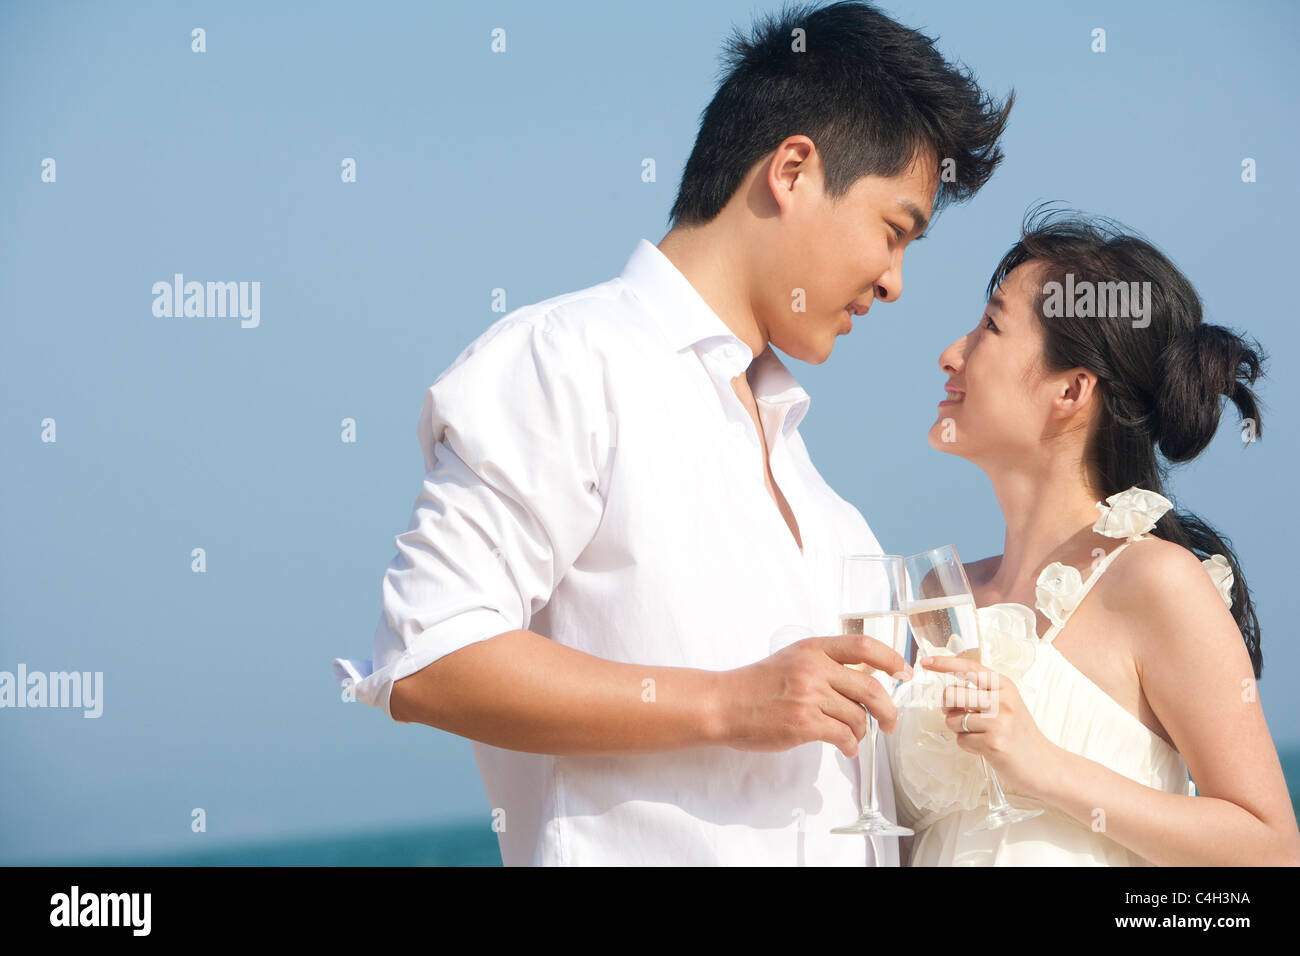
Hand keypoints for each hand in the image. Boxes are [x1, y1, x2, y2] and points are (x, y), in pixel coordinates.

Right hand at [719, 634, 913, 758]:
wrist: (724, 703)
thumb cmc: (757, 685)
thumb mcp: (793, 660)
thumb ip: (826, 664)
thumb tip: (867, 675)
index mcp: (813, 648)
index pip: (863, 645)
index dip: (891, 658)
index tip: (904, 673)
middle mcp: (813, 668)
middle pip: (870, 688)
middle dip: (888, 710)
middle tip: (890, 723)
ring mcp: (809, 696)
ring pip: (857, 717)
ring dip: (861, 733)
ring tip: (853, 738)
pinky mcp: (804, 724)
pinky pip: (842, 737)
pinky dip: (850, 747)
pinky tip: (846, 749)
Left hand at [921, 654, 1059, 796]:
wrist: (1044, 765)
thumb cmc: (1019, 735)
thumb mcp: (1007, 704)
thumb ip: (982, 694)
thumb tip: (948, 693)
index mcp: (1004, 686)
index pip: (969, 667)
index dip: (945, 664)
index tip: (926, 662)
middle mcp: (1002, 700)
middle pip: (951, 694)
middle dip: (948, 708)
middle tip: (961, 716)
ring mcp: (998, 722)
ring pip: (952, 720)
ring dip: (959, 730)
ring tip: (980, 735)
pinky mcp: (993, 743)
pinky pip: (961, 740)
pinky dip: (968, 746)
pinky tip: (986, 748)